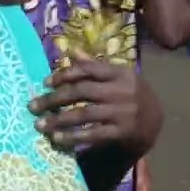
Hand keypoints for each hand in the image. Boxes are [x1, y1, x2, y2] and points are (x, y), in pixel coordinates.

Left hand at [29, 54, 160, 155]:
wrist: (156, 123)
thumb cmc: (133, 95)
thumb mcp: (119, 77)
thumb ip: (95, 66)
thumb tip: (70, 51)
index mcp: (120, 73)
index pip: (88, 69)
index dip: (64, 74)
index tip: (45, 82)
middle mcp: (122, 90)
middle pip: (81, 91)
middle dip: (54, 98)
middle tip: (33, 106)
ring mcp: (123, 112)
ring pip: (84, 114)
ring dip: (58, 120)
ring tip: (40, 125)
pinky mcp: (123, 132)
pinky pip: (93, 134)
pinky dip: (73, 137)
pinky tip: (58, 139)